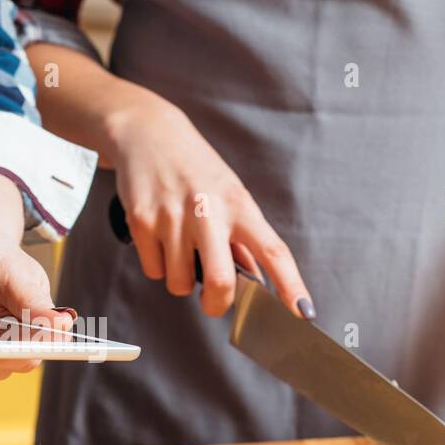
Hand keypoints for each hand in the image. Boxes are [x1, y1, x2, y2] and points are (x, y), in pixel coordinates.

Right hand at [103, 86, 312, 317]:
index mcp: (239, 204)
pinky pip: (154, 270)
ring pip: (179, 283)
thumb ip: (242, 239)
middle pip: (219, 282)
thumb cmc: (195, 168)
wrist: (149, 134)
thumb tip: (256, 281)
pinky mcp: (142, 221)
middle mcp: (208, 210)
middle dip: (217, 304)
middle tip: (213, 301)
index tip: (303, 311)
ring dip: (181, 280)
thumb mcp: (229, 194)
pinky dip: (159, 265)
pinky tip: (161, 240)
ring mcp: (173, 217)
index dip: (290, 285)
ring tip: (180, 250)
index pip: (272, 251)